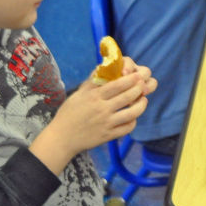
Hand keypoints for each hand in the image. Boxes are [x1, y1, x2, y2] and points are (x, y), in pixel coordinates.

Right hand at [30, 58, 156, 174]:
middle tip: (143, 84)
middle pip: (127, 97)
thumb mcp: (78, 94)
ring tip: (143, 99)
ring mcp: (106, 124)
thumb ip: (93, 82)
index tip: (138, 75)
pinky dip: (133, 121)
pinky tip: (133, 116)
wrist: (61, 138)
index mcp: (94, 97)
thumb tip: (104, 67)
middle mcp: (101, 109)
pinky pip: (127, 128)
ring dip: (141, 105)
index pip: (117, 85)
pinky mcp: (108, 136)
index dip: (131, 79)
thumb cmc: (69, 113)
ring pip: (132, 113)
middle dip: (139, 89)